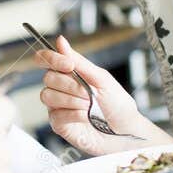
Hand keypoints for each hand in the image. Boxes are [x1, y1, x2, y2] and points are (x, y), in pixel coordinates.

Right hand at [34, 35, 152, 154]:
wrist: (126, 131)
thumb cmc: (118, 105)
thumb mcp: (101, 79)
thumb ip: (79, 61)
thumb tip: (60, 41)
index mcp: (70, 74)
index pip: (46, 60)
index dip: (52, 59)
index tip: (68, 65)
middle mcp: (61, 89)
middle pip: (48, 78)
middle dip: (70, 85)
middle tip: (88, 92)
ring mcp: (58, 107)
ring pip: (47, 96)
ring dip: (72, 100)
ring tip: (89, 106)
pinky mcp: (59, 125)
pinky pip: (56, 115)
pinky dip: (74, 114)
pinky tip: (86, 116)